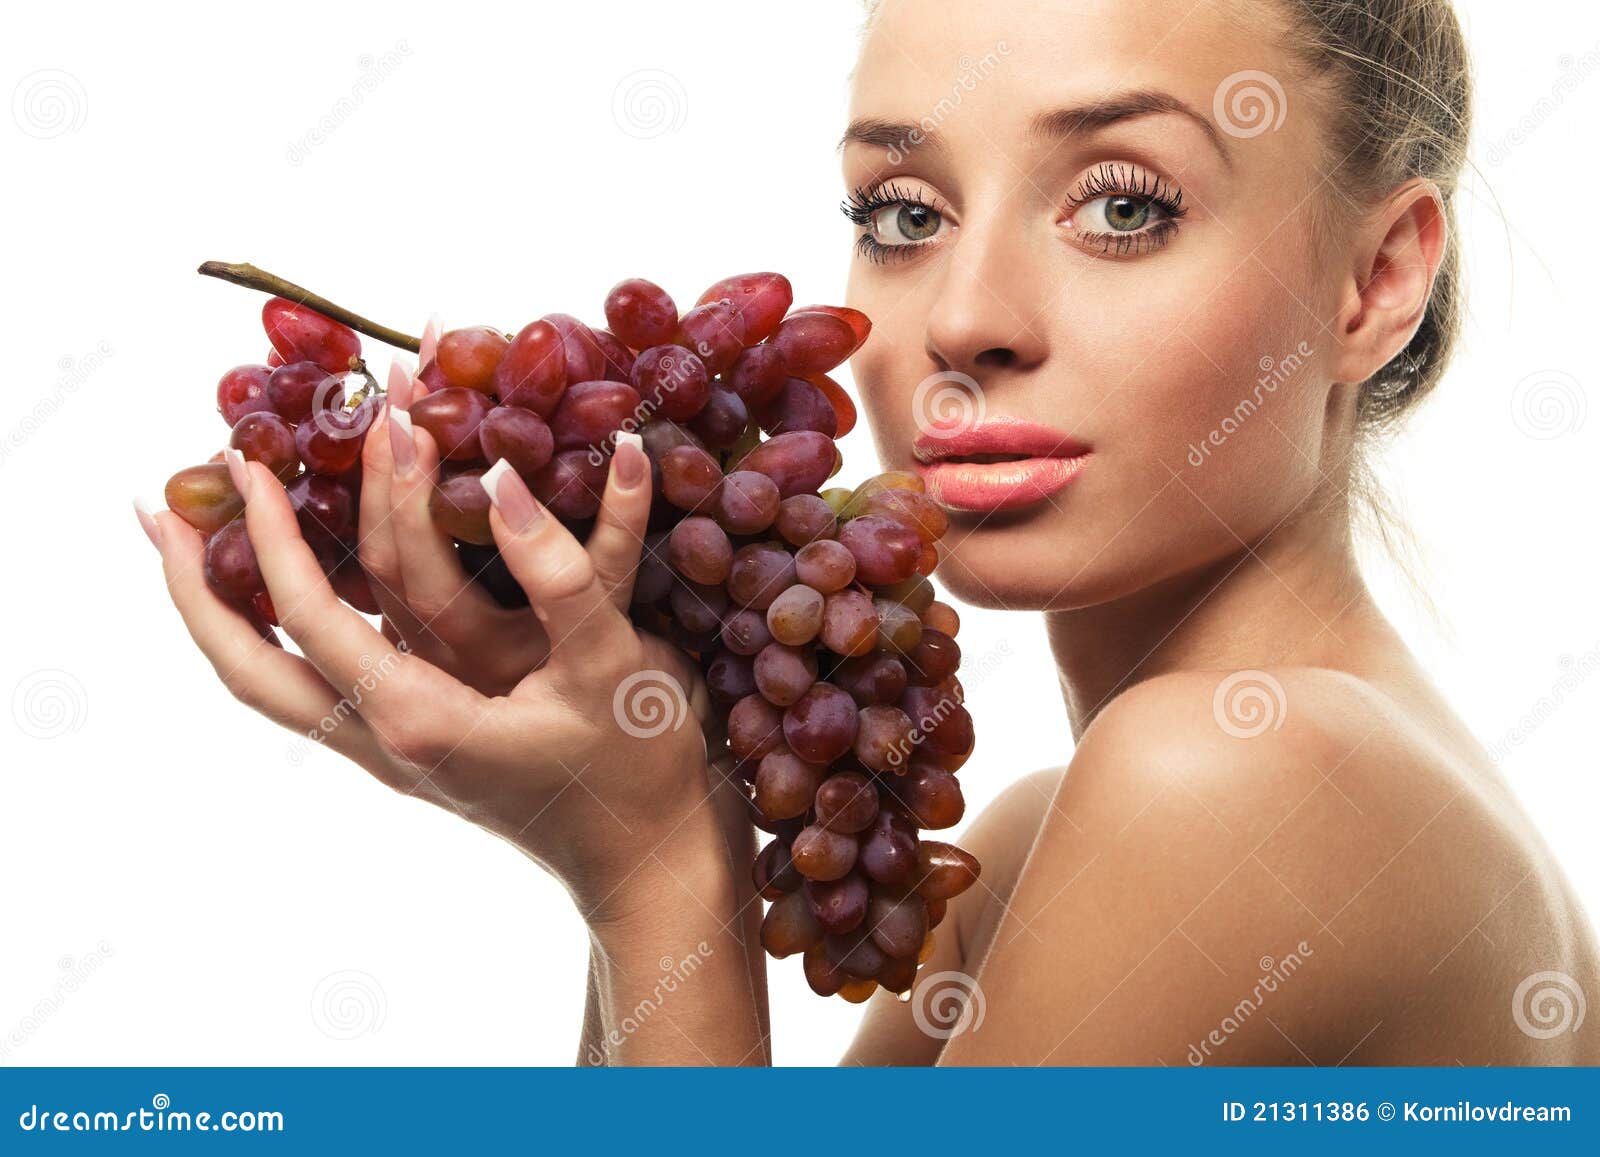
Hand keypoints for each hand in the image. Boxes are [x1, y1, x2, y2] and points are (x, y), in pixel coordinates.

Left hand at [148, 392, 727, 920]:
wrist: (649, 859)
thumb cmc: (638, 768)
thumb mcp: (610, 665)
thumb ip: (556, 574)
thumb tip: (498, 479)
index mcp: (418, 719)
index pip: (310, 615)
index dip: (273, 533)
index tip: (253, 460)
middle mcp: (385, 738)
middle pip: (249, 665)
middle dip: (197, 584)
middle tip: (162, 501)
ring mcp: (390, 747)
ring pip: (274, 679)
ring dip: (224, 608)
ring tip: (191, 543)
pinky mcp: (413, 743)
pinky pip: (318, 683)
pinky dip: (280, 634)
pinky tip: (289, 593)